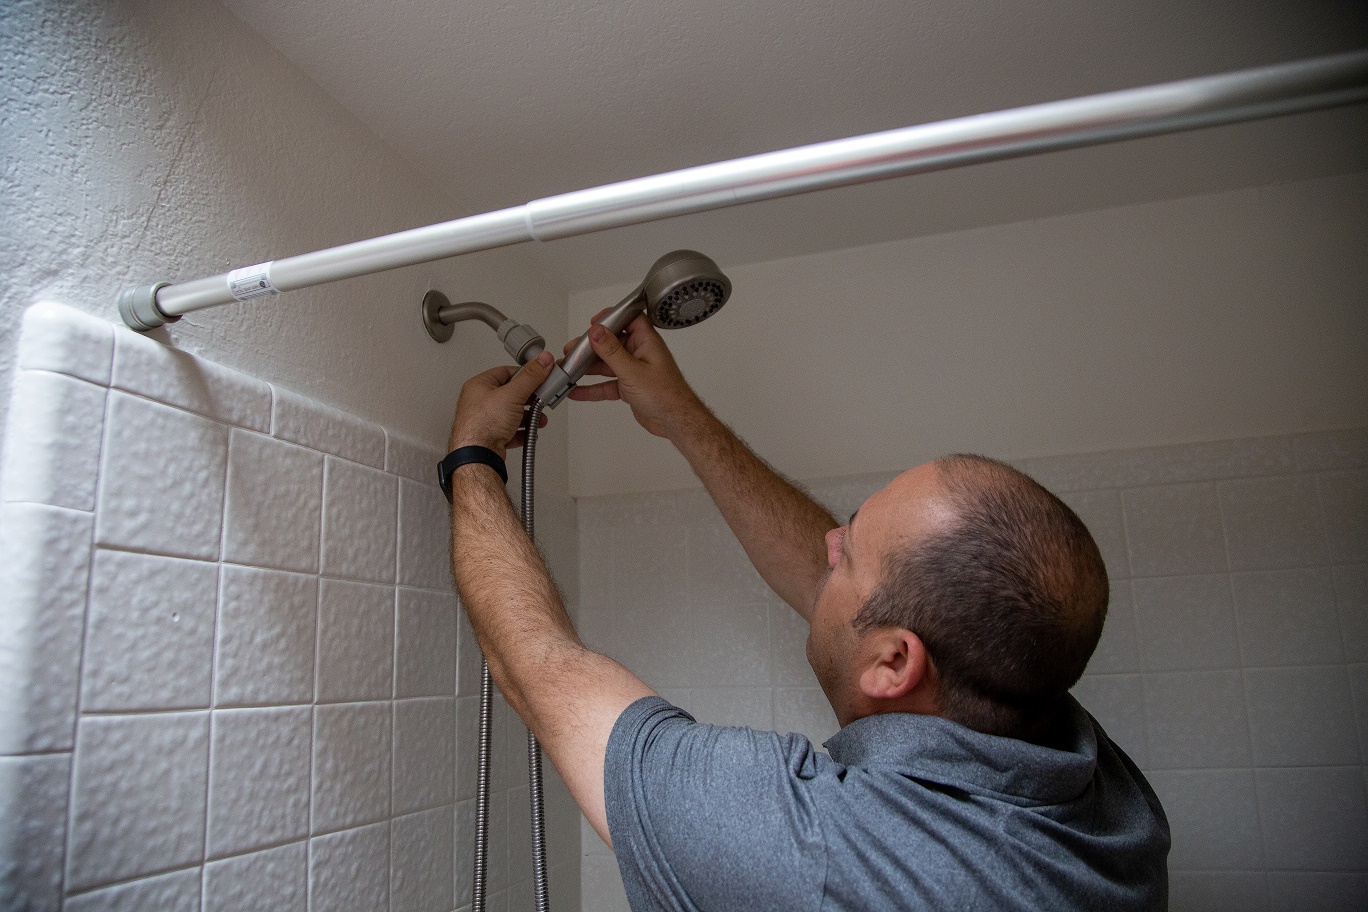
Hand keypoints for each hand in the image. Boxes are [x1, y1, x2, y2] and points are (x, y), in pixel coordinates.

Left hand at [450, 351, 553, 457]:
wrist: (477, 455)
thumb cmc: (483, 425)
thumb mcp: (513, 394)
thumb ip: (530, 377)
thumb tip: (542, 360)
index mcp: (479, 385)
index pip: (505, 372)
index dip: (524, 374)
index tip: (538, 377)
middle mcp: (479, 401)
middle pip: (510, 394)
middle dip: (529, 399)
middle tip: (540, 400)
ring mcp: (484, 420)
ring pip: (511, 414)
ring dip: (527, 417)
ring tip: (538, 419)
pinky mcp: (489, 437)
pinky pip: (509, 431)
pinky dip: (521, 432)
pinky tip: (528, 433)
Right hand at [566, 313, 704, 439]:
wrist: (675, 422)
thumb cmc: (666, 395)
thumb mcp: (633, 371)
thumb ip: (612, 352)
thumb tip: (596, 332)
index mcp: (646, 342)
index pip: (629, 319)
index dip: (612, 318)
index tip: (593, 323)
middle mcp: (640, 354)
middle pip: (612, 343)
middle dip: (592, 346)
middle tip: (574, 349)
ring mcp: (634, 371)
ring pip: (607, 364)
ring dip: (589, 367)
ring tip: (570, 367)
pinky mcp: (630, 388)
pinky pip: (607, 384)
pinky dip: (593, 388)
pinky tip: (578, 391)